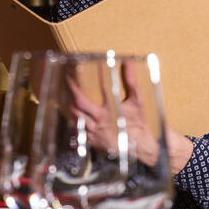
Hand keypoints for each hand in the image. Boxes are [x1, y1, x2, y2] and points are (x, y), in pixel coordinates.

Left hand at [66, 64, 192, 173]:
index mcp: (106, 112)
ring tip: (69, 98)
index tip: (71, 74)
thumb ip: (131, 81)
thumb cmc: (139, 124)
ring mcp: (93, 134)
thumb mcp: (137, 101)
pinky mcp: (93, 142)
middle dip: (70, 94)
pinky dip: (75, 123)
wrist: (141, 147)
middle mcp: (97, 123)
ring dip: (71, 108)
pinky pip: (79, 132)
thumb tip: (129, 61)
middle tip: (67, 84)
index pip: (85, 95)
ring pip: (75, 119)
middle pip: (76, 107)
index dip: (75, 85)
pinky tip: (76, 117)